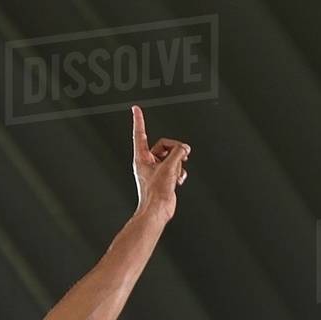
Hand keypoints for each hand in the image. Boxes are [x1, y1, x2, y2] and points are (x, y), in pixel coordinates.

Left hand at [132, 105, 189, 222]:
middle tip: (183, 156)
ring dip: (178, 164)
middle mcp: (147, 163)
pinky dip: (179, 172)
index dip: (139, 120)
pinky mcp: (164, 177)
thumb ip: (178, 152)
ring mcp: (156, 170)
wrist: (158, 211)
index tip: (135, 108)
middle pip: (165, 145)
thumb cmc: (156, 192)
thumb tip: (184, 148)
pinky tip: (177, 181)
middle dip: (175, 150)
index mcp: (141, 158)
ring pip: (172, 156)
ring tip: (176, 175)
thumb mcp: (169, 166)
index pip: (140, 134)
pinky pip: (176, 166)